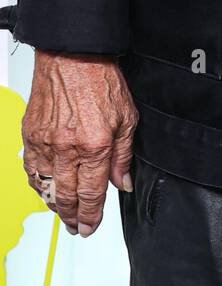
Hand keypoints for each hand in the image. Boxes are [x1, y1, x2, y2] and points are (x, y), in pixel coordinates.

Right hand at [22, 49, 137, 236]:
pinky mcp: (30, 136)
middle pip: (67, 196)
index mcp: (96, 144)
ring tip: (63, 214)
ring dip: (55, 205)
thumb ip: (123, 155)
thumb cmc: (101, 80)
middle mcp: (68, 148)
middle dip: (72, 217)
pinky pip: (32, 171)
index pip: (92, 193)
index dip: (91, 216)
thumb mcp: (128, 117)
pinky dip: (39, 185)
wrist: (73, 57)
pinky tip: (46, 191)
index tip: (90, 227)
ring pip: (47, 187)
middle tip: (76, 228)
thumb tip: (122, 183)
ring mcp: (45, 143)